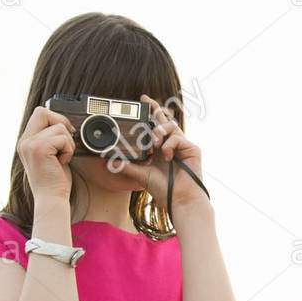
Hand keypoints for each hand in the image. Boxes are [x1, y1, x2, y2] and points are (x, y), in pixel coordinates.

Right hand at [17, 105, 75, 203]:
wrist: (51, 198)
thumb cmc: (55, 180)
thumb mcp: (50, 155)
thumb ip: (50, 138)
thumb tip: (64, 124)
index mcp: (26, 141)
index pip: (39, 113)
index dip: (55, 118)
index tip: (64, 134)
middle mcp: (24, 141)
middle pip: (42, 111)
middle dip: (60, 122)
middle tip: (65, 141)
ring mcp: (30, 144)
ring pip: (58, 127)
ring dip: (68, 142)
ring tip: (62, 158)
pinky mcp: (39, 149)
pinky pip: (63, 138)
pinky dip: (69, 150)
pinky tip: (62, 162)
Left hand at [109, 94, 207, 211]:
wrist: (179, 200)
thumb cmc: (164, 189)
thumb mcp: (141, 175)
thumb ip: (127, 166)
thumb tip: (109, 163)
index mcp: (160, 149)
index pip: (154, 127)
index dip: (149, 113)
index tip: (141, 101)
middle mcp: (171, 145)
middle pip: (163, 120)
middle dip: (155, 108)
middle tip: (145, 100)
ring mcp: (182, 146)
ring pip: (170, 126)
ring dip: (159, 131)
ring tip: (154, 143)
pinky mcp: (192, 149)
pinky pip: (178, 138)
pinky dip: (169, 144)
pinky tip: (166, 155)